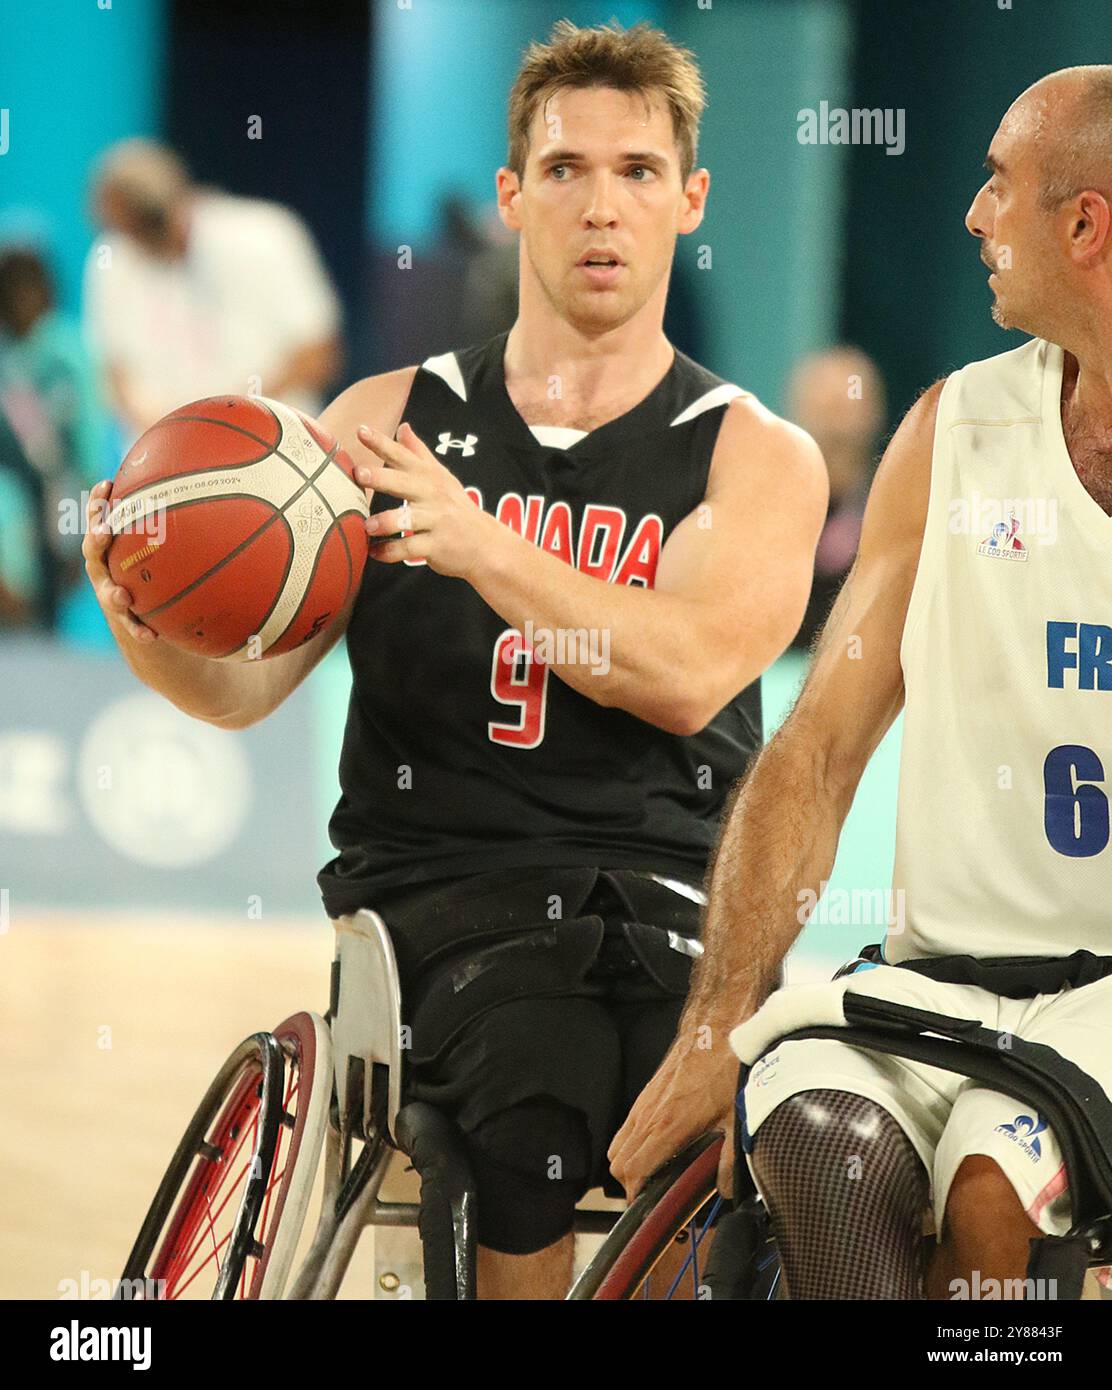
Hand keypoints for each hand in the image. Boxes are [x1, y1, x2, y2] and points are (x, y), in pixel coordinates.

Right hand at [82, 480, 157, 643]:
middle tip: (105, 531)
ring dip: (114, 594)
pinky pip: (131, 627)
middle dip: (97, 541)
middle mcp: (105, 571)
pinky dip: (139, 630)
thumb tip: (202, 489)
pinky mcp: (126, 622)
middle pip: (94, 553)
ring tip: (123, 596)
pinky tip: (151, 635)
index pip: (100, 521)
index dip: (98, 504)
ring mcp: (112, 597)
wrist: (153, 627)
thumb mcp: (161, 551)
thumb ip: (170, 528)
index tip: (106, 485)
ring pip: (108, 594)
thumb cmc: (158, 576)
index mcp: (111, 549)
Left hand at [355, 422, 499, 579]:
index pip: (403, 456)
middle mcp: (432, 495)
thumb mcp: (441, 477)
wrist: (486, 544)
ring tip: (367, 526)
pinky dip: (389, 551)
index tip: (361, 431)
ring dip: (385, 521)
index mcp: (429, 477)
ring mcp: (436, 520)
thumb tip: (402, 427)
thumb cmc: (456, 508)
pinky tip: (374, 552)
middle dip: (381, 477)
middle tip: (359, 473)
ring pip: (407, 518)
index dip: (382, 443)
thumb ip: (418, 453)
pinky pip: (409, 548)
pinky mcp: (437, 546)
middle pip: (404, 483)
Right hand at [609, 1038, 740, 1200]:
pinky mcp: (647, 1092)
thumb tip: (723, 1189)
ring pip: (619, 1143)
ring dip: (630, 1162)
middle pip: (618, 1162)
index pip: (632, 1170)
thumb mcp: (738, 1119)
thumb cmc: (726, 1067)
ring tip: (656, 1171)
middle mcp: (648, 1115)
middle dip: (630, 1183)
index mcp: (668, 1126)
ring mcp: (644, 1102)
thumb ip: (729, 1160)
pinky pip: (628, 1125)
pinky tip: (660, 1142)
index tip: (649, 1206)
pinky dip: (634, 1141)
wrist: (715, 1027)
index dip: (637, 1195)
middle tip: (654, 1193)